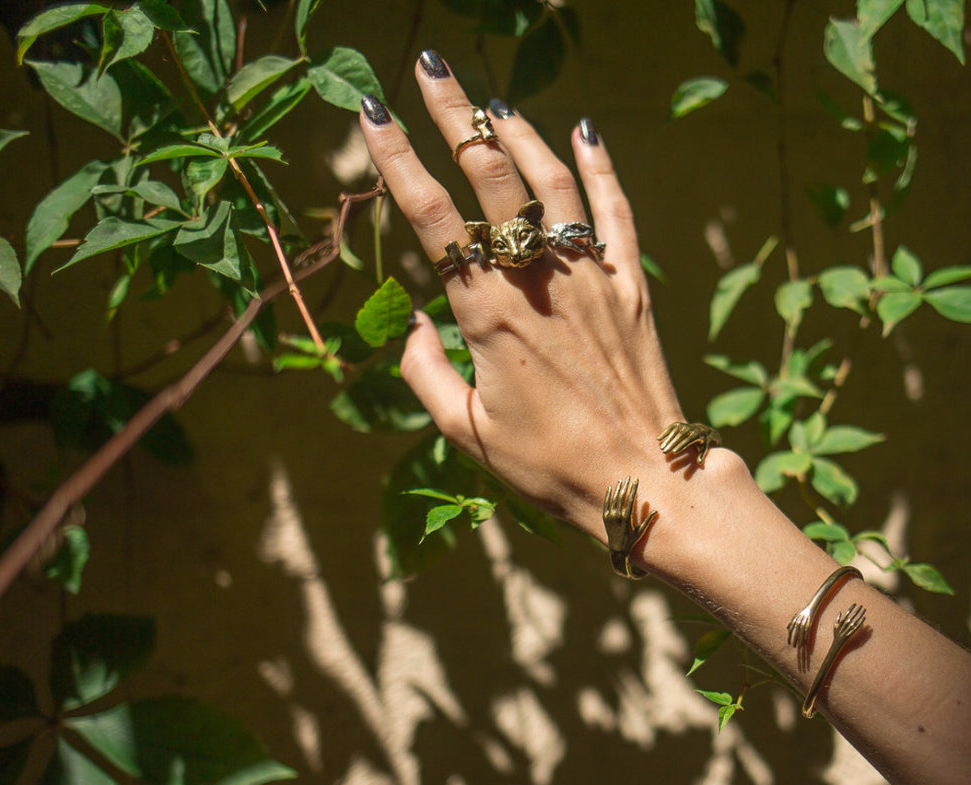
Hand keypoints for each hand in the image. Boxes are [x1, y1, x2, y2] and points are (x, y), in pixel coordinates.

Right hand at [359, 53, 693, 548]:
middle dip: (455, 118)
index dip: (399, 162)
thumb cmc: (549, 466)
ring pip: (552, 182)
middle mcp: (539, 283)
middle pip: (492, 180)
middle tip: (430, 70)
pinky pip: (615, 211)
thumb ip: (426, 374)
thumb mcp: (468, 433)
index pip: (434, 221)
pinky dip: (600, 165)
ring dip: (520, 133)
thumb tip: (415, 322)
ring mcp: (592, 278)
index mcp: (489, 318)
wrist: (643, 481)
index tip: (374, 116)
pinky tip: (583, 129)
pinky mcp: (631, 288)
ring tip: (492, 99)